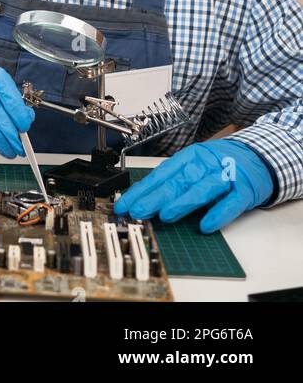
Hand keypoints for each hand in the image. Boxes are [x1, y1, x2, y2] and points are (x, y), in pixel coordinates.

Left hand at [113, 139, 275, 232]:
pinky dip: (218, 214)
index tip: (124, 205)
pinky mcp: (243, 192)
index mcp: (190, 158)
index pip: (161, 175)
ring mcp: (225, 177)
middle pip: (178, 181)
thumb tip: (144, 201)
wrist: (258, 157)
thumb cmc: (221, 165)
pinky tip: (206, 225)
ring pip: (202, 189)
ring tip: (165, 215)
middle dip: (155, 196)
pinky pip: (230, 204)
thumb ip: (175, 183)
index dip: (142, 190)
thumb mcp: (196, 167)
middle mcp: (205, 165)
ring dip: (183, 202)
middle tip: (137, 210)